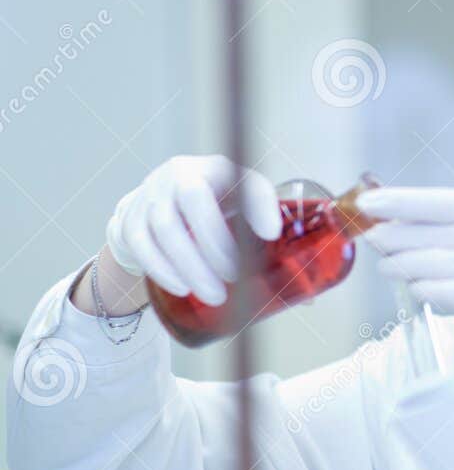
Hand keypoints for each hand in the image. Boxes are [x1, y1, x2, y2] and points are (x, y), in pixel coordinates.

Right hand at [105, 154, 281, 304]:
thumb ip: (269, 247)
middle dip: (217, 242)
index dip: (259, 204)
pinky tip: (182, 287)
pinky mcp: (129, 216)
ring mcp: (152, 193)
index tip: (272, 234)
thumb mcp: (240, 215)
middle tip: (237, 277)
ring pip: (165, 226)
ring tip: (215, 296)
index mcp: (223, 171)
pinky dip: (162, 268)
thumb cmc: (214, 214)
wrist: (156, 207)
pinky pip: (141, 242)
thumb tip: (307, 298)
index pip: (245, 180)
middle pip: (195, 199)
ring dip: (191, 265)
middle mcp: (185, 173)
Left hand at [355, 186, 453, 335]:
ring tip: (391, 265)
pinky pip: (439, 291)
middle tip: (372, 238)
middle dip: (390, 236)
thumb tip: (410, 227)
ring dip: (401, 266)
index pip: (437, 201)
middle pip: (422, 232)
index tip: (365, 204)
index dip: (396, 202)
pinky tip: (421, 287)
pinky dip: (424, 289)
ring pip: (424, 263)